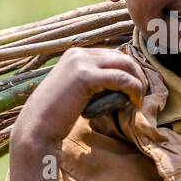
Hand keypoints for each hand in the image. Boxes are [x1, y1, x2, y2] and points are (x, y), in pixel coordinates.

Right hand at [12, 47, 147, 152]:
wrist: (37, 127)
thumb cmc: (57, 115)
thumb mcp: (76, 90)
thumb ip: (94, 81)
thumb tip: (120, 81)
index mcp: (76, 54)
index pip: (113, 55)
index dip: (129, 71)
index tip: (137, 88)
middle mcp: (79, 53)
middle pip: (122, 57)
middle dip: (138, 74)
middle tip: (143, 94)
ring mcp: (81, 62)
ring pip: (125, 65)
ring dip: (138, 82)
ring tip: (139, 100)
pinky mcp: (85, 76)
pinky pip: (121, 78)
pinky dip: (133, 89)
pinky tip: (134, 102)